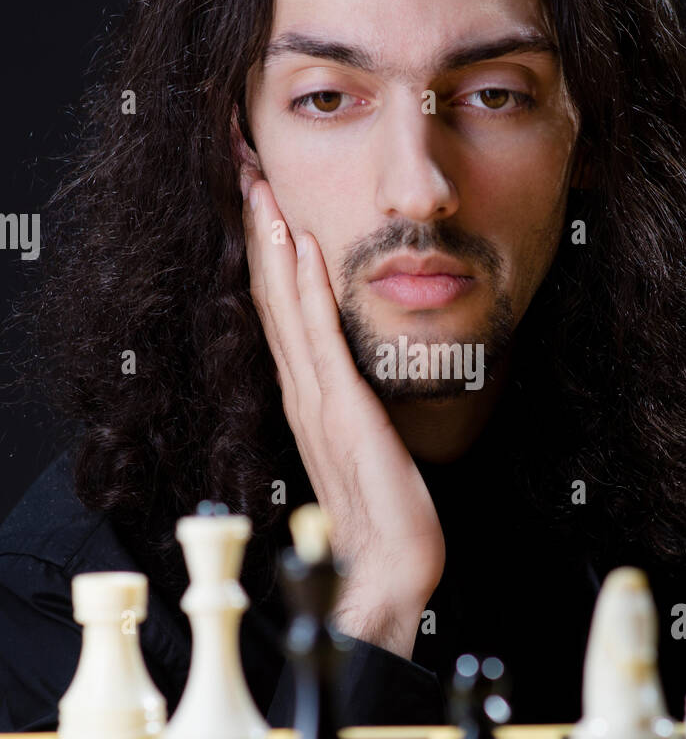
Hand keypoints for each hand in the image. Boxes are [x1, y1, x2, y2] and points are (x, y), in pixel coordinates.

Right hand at [242, 179, 444, 657]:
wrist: (390, 569)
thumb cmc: (386, 514)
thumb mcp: (369, 444)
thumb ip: (355, 407)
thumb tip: (357, 378)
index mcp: (309, 396)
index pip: (279, 309)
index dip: (266, 251)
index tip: (260, 199)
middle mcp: (304, 391)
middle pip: (270, 295)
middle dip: (258, 230)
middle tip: (243, 170)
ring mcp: (318, 400)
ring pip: (285, 306)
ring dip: (273, 242)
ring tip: (260, 187)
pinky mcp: (341, 411)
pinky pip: (320, 339)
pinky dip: (307, 290)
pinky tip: (300, 247)